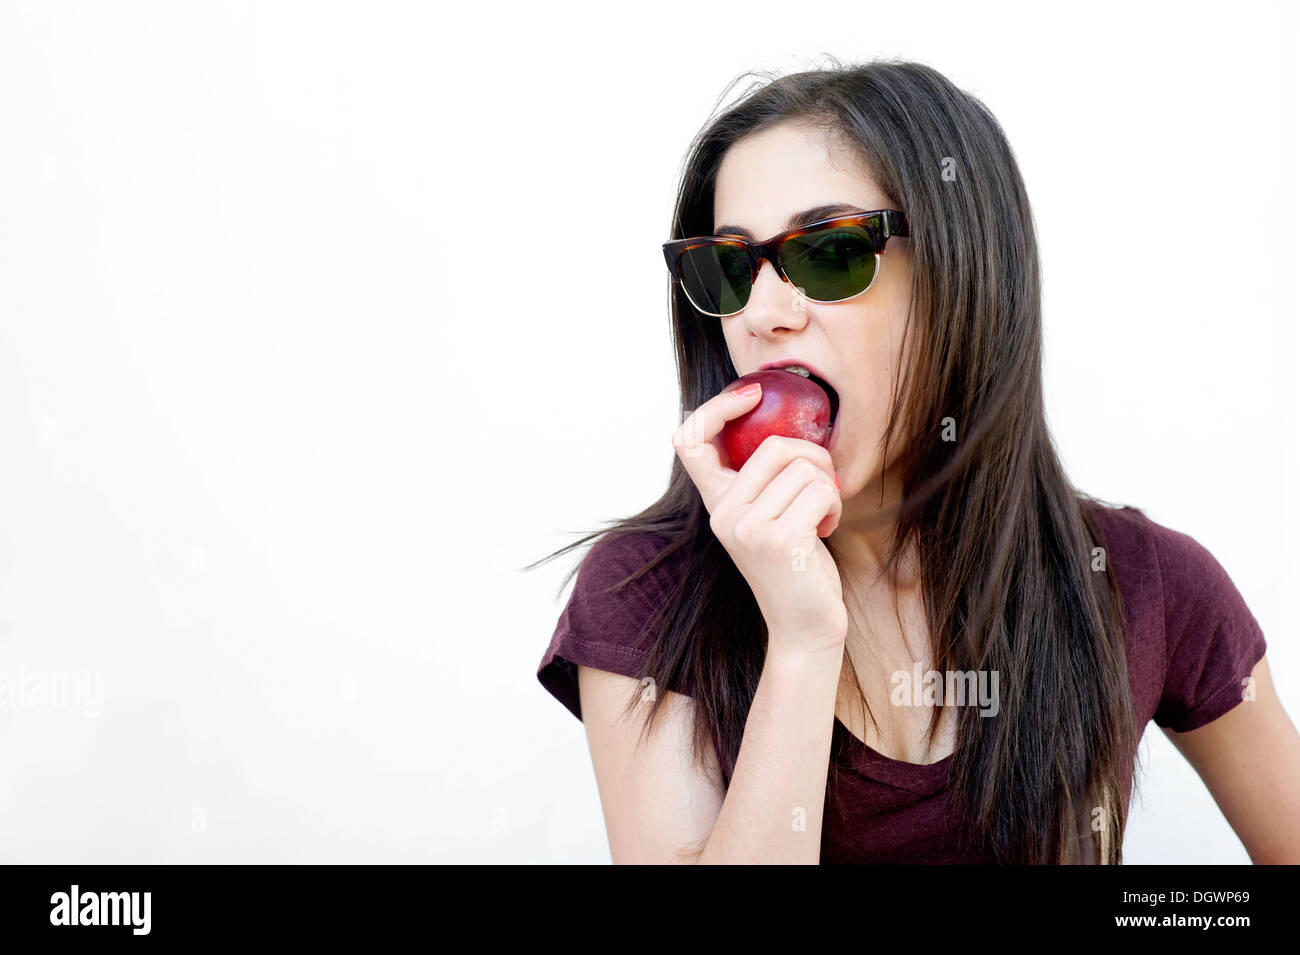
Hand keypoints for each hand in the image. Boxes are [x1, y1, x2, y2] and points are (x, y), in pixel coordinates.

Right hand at [672, 382, 847, 653]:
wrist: (804, 629)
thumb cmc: (797, 569)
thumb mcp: (769, 518)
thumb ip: (764, 481)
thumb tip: (787, 431)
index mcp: (716, 505)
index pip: (689, 440)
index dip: (716, 408)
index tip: (753, 395)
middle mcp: (722, 515)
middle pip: (772, 445)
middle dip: (813, 456)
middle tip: (822, 486)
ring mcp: (746, 527)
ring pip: (803, 467)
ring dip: (828, 486)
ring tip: (822, 516)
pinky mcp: (777, 540)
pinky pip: (820, 489)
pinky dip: (835, 504)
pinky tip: (826, 530)